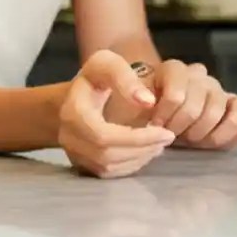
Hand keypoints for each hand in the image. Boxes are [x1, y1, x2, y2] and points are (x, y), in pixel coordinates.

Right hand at [58, 50, 175, 177]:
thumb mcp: (107, 64)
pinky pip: (109, 172)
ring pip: (109, 167)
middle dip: (142, 148)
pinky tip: (147, 150)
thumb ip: (125, 78)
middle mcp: (69, 137)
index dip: (136, 138)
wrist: (73, 96)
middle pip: (107, 155)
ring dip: (139, 157)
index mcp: (73, 112)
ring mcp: (74, 154)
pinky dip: (131, 164)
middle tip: (168, 137)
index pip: (104, 135)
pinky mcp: (83, 163)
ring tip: (160, 142)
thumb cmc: (94, 77)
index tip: (165, 131)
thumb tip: (148, 102)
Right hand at [146, 59, 236, 149]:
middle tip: (181, 138)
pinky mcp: (171, 68)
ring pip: (194, 105)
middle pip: (216, 109)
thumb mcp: (214, 140)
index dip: (223, 131)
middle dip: (196, 132)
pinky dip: (166, 115)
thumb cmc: (180, 134)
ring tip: (167, 130)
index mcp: (228, 100)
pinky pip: (175, 96)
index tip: (206, 142)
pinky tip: (156, 120)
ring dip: (178, 126)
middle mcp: (213, 83)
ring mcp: (194, 73)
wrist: (142, 123)